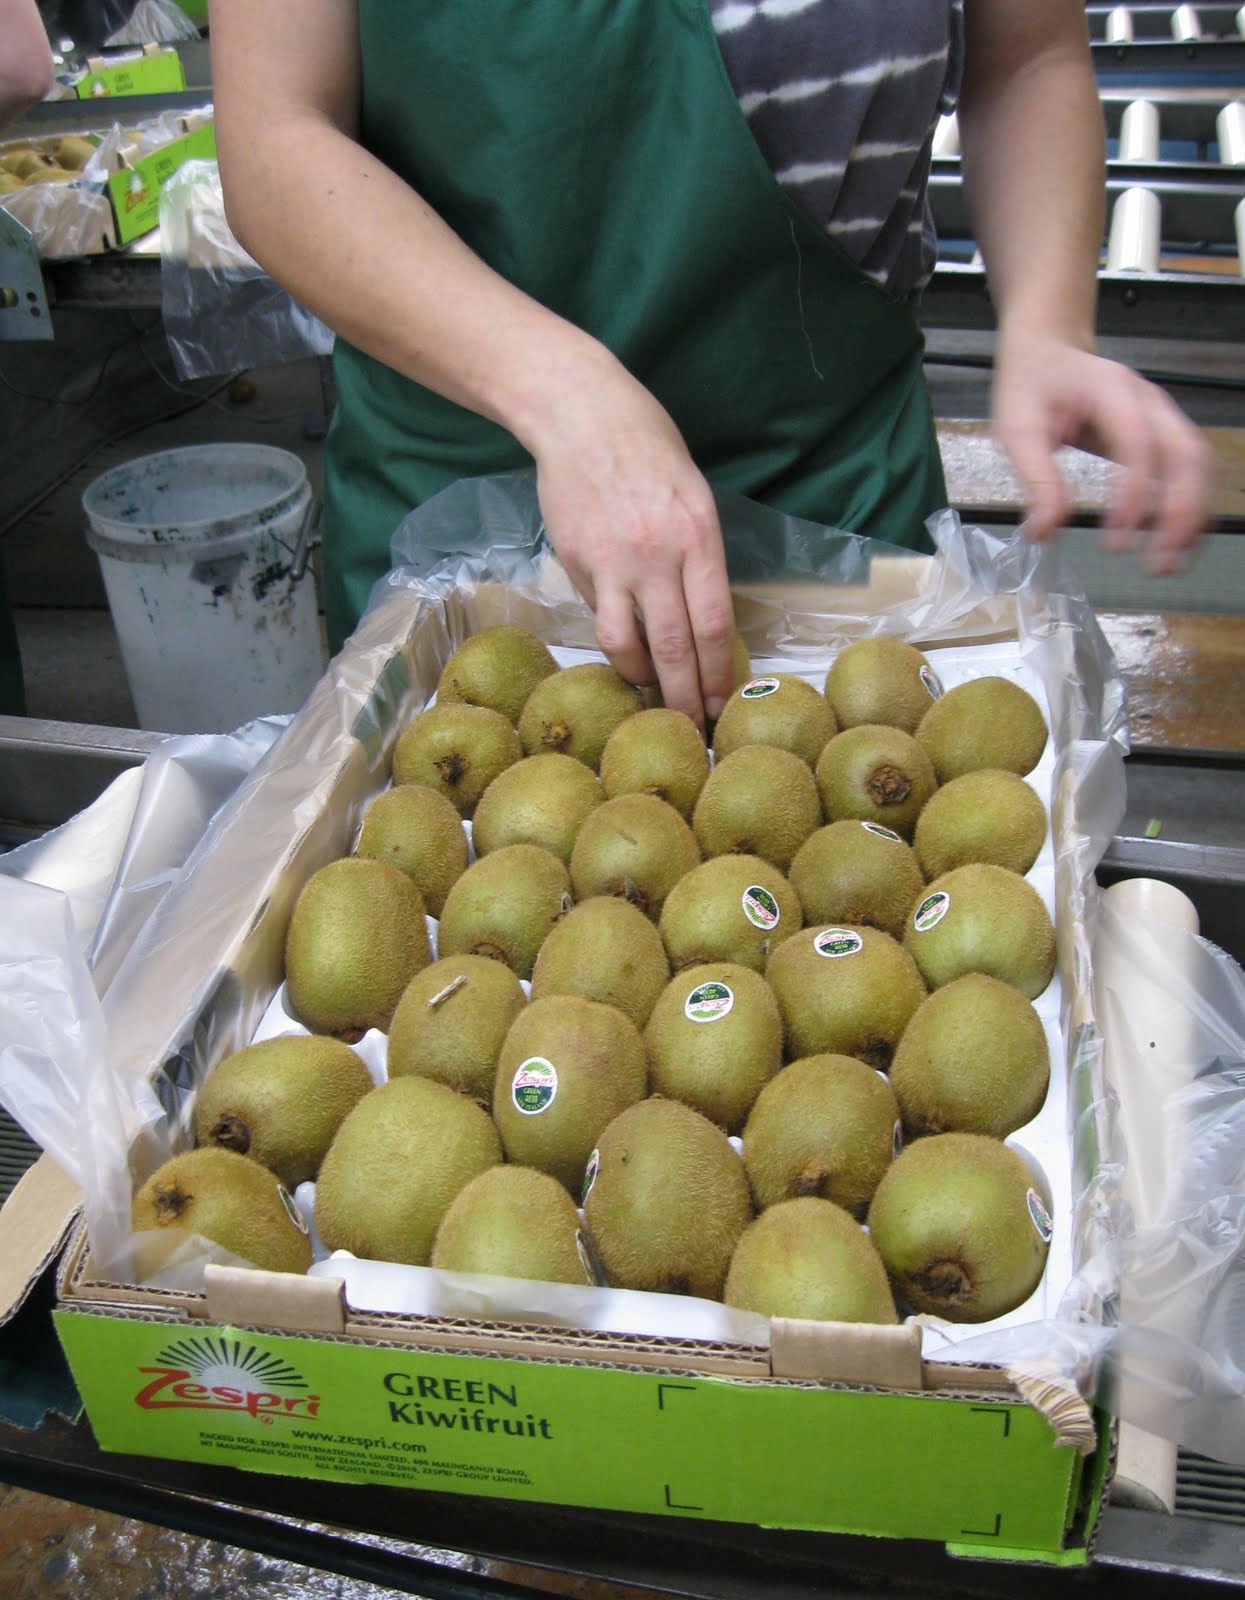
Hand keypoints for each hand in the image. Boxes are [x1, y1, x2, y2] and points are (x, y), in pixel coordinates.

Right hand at [526, 351, 736, 731]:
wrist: (581, 416)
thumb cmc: (649, 452)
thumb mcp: (694, 499)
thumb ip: (698, 560)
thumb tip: (701, 622)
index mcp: (698, 538)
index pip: (715, 626)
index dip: (719, 675)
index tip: (723, 704)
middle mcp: (657, 555)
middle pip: (676, 647)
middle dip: (686, 697)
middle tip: (695, 728)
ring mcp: (611, 562)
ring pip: (626, 646)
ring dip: (642, 679)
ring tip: (652, 693)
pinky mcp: (576, 564)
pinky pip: (598, 616)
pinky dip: (613, 639)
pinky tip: (623, 646)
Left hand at [991, 334, 1214, 574]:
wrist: (1049, 350)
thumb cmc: (1031, 387)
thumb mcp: (1017, 430)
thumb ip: (1035, 480)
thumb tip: (1045, 534)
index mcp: (1111, 391)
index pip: (1137, 444)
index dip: (1134, 494)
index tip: (1116, 541)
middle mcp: (1149, 400)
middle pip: (1186, 454)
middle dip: (1179, 513)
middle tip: (1158, 565)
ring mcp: (1163, 413)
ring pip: (1198, 463)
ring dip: (1192, 514)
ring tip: (1172, 562)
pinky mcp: (1164, 431)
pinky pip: (1191, 468)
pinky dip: (1190, 504)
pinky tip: (1177, 540)